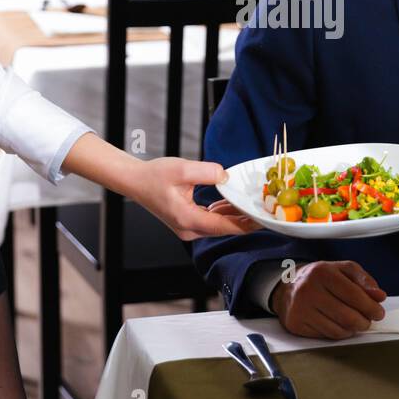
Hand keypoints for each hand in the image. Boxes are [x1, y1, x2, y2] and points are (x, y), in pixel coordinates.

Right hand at [127, 158, 259, 240]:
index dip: (246, 224)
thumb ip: (208, 172)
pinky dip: (222, 213)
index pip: (225, 226)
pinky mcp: (186, 222)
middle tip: (264, 210)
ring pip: (218, 225)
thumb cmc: (154, 176)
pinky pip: (210, 221)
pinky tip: (231, 202)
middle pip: (224, 228)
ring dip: (234, 216)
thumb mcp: (183, 169)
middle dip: (244, 220)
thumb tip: (226, 177)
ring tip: (251, 204)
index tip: (263, 220)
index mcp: (188, 220)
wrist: (134, 181)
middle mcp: (188, 229)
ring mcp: (187, 228)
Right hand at [271, 260, 385, 338]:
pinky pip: (326, 336)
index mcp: (322, 272)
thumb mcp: (342, 270)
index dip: (371, 307)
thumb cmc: (321, 279)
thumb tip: (379, 296)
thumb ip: (363, 280)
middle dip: (364, 322)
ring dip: (352, 329)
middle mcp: (308, 290)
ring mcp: (300, 309)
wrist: (287, 288)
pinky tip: (339, 325)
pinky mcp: (296, 324)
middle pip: (347, 316)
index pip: (354, 295)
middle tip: (368, 320)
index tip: (378, 312)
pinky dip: (339, 333)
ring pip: (338, 330)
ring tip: (354, 322)